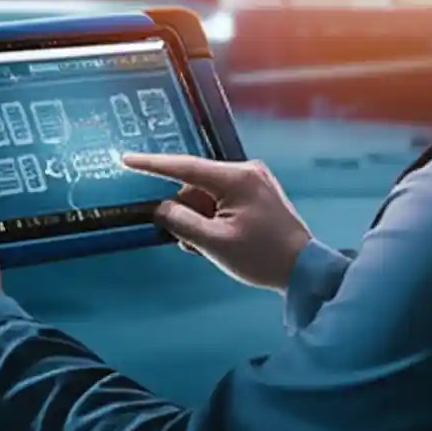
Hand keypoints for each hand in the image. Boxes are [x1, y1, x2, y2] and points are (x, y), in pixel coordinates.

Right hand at [121, 154, 311, 291]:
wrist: (305, 271)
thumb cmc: (261, 257)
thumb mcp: (214, 244)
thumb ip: (181, 222)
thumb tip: (161, 208)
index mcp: (236, 179)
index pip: (185, 167)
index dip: (152, 165)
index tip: (126, 159)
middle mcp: (246, 171)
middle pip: (194, 185)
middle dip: (187, 212)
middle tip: (194, 242)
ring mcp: (253, 180)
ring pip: (205, 194)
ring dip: (199, 219)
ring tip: (211, 246)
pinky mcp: (257, 192)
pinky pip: (220, 199)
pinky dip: (212, 218)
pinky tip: (221, 239)